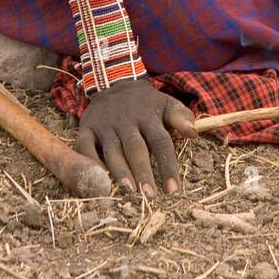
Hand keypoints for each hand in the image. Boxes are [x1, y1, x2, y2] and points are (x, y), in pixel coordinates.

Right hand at [74, 77, 197, 197]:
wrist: (113, 82)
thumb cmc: (145, 103)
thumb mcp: (165, 104)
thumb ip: (181, 117)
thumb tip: (194, 133)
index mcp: (148, 116)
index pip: (161, 142)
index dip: (167, 166)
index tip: (173, 190)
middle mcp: (126, 120)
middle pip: (136, 148)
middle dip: (143, 172)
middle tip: (150, 197)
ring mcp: (105, 124)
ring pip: (112, 150)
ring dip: (120, 171)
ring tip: (129, 191)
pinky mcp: (87, 128)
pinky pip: (85, 147)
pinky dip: (90, 163)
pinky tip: (99, 180)